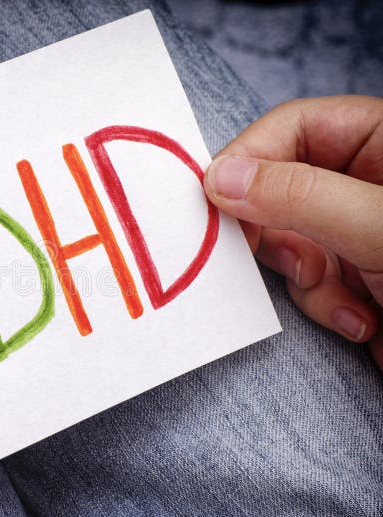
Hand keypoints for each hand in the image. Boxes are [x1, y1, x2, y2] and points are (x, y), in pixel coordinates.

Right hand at [204, 95, 382, 368]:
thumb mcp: (382, 227)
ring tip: (349, 302)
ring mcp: (359, 232)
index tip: (215, 197)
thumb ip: (299, 195)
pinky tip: (364, 323)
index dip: (250, 159)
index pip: (293, 128)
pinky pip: (308, 282)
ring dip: (308, 280)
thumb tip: (219, 178)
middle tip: (296, 260)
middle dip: (280, 232)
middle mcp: (367, 183)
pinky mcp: (356, 278)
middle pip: (280, 187)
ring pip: (288, 241)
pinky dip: (326, 306)